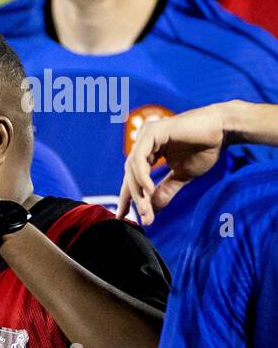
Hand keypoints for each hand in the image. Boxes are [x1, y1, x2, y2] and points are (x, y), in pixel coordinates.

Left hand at [117, 105, 228, 224]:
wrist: (223, 130)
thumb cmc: (205, 148)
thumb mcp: (182, 175)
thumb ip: (165, 190)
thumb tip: (152, 211)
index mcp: (148, 151)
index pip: (132, 177)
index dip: (128, 197)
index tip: (123, 217)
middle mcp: (143, 143)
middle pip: (130, 175)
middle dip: (135, 198)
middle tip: (143, 218)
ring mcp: (146, 136)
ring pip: (133, 168)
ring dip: (138, 191)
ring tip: (145, 209)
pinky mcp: (152, 132)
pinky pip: (140, 159)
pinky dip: (141, 176)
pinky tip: (148, 190)